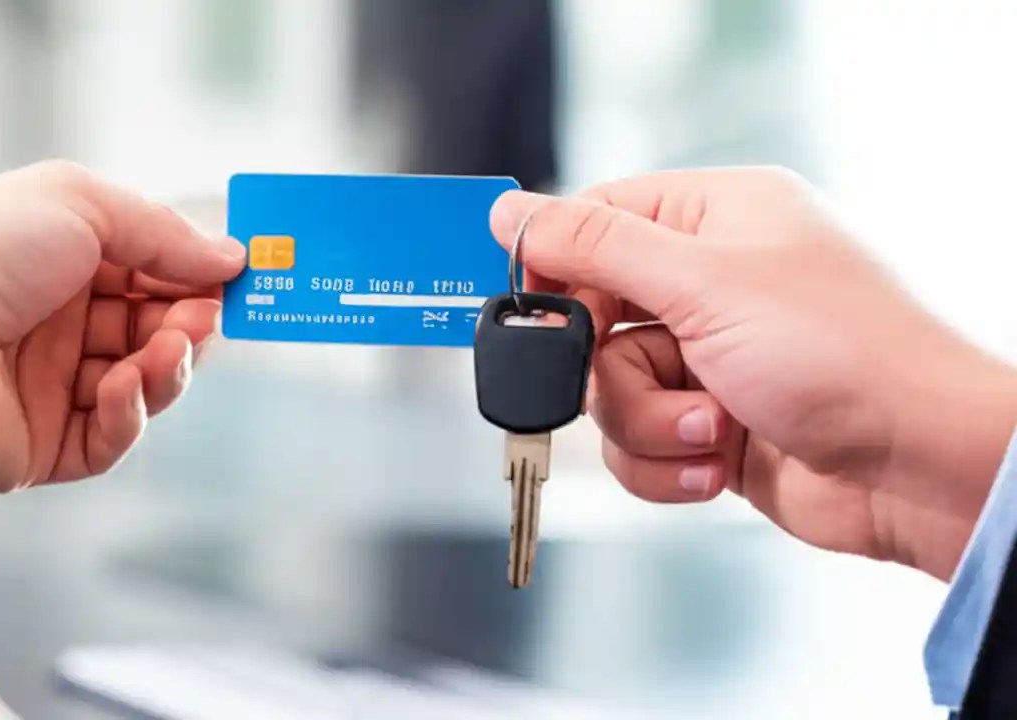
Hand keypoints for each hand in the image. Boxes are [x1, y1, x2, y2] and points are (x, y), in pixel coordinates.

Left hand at [0, 161, 244, 488]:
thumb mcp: (83, 205)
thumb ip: (165, 232)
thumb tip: (233, 256)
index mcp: (62, 264)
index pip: (151, 273)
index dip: (196, 278)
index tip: (242, 279)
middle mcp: (57, 327)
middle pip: (157, 332)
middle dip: (190, 326)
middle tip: (201, 320)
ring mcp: (51, 390)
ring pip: (146, 388)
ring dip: (167, 369)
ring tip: (163, 351)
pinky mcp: (43, 449)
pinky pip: (110, 440)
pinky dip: (129, 415)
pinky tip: (118, 389)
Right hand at [491, 168, 1016, 579]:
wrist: (921, 467)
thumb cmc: (843, 354)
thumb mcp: (704, 283)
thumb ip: (595, 246)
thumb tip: (510, 210)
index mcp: (715, 218)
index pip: (596, 219)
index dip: (556, 266)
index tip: (534, 309)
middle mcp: (708, 283)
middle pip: (590, 319)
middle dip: (616, 369)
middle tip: (653, 377)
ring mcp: (707, 358)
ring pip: (607, 392)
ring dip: (650, 423)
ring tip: (713, 429)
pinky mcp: (709, 425)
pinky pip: (638, 444)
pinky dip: (667, 464)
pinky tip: (719, 464)